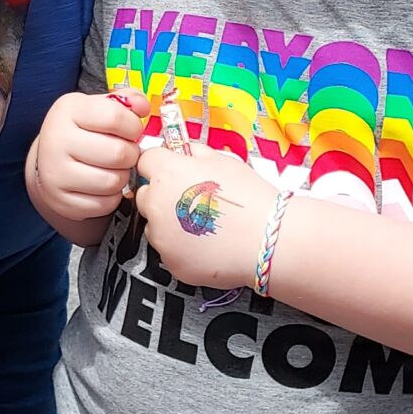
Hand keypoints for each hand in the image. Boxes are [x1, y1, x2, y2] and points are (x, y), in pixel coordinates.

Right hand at [29, 91, 147, 227]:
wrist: (49, 162)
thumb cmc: (82, 131)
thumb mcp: (98, 107)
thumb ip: (125, 101)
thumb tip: (143, 106)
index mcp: (67, 111)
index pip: (115, 117)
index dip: (133, 126)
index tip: (131, 130)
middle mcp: (56, 140)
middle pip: (118, 153)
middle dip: (131, 154)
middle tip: (125, 152)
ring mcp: (55, 173)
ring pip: (113, 181)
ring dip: (122, 176)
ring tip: (114, 168)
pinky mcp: (60, 200)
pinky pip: (104, 204)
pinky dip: (111, 197)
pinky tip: (103, 186)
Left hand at [131, 143, 270, 292]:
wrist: (267, 240)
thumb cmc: (250, 198)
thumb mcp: (224, 161)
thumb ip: (195, 153)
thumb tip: (184, 151)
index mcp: (166, 173)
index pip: (145, 161)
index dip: (161, 165)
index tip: (173, 170)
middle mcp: (155, 204)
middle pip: (145, 195)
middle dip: (161, 196)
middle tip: (192, 200)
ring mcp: (161, 237)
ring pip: (155, 225)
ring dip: (170, 224)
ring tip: (205, 225)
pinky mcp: (171, 262)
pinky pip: (169, 251)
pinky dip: (182, 248)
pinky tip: (208, 245)